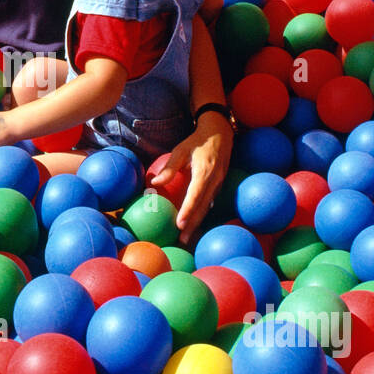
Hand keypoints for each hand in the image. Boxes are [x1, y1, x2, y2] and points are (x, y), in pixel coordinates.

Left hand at [150, 112, 232, 245]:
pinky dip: (202, 213)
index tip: (179, 224)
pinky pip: (210, 202)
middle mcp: (214, 180)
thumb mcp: (181, 150)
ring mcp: (219, 183)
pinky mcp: (220, 184)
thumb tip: (154, 182)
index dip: (188, 211)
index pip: (195, 195)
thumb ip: (170, 168)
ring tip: (186, 237)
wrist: (220, 133)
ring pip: (207, 206)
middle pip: (203, 207)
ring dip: (197, 222)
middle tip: (182, 240)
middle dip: (193, 224)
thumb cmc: (196, 141)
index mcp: (204, 172)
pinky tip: (194, 222)